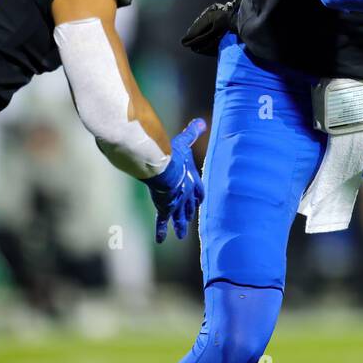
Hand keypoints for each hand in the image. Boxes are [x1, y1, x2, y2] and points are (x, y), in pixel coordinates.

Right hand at [142, 119, 206, 242]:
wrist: (164, 169)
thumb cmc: (173, 154)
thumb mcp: (184, 142)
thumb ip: (192, 133)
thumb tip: (201, 121)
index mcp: (192, 180)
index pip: (199, 192)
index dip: (198, 196)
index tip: (198, 201)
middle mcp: (186, 194)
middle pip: (190, 206)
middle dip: (189, 213)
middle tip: (190, 220)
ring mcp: (176, 202)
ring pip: (179, 216)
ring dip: (181, 225)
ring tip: (182, 235)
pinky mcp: (164, 207)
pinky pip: (162, 221)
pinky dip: (161, 231)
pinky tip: (161, 240)